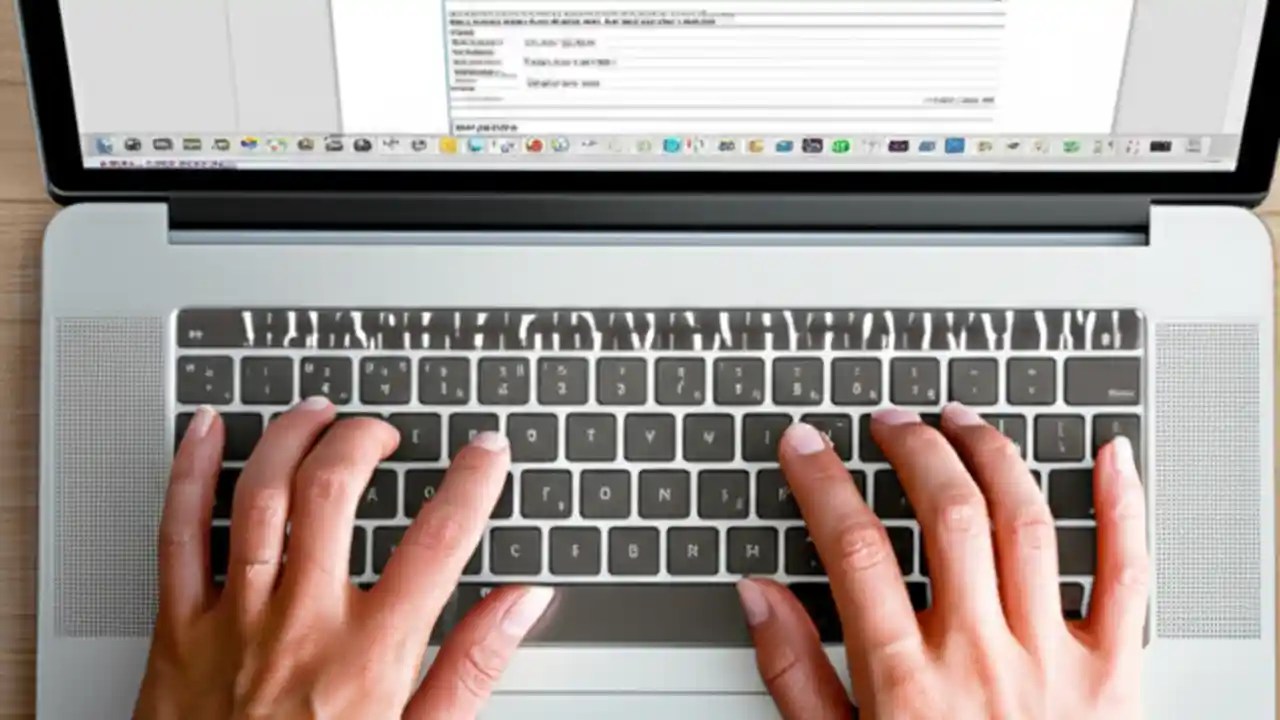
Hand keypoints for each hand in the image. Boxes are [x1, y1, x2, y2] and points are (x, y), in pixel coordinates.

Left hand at [136, 399, 548, 718]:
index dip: (473, 481)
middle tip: (384, 432)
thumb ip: (472, 666)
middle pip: (336, 490)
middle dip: (367, 438)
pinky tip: (208, 430)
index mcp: (370, 654)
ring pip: (260, 494)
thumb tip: (521, 603)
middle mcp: (302, 624)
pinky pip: (177, 532)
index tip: (486, 451)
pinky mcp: (178, 629)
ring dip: (292, 437)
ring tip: (318, 413)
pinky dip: (190, 471)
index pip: (438, 539)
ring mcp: (236, 619)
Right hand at [739, 404, 1146, 718]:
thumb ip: (795, 673)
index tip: (805, 446)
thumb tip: (759, 594)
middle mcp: (982, 658)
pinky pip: (1129, 573)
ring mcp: (1054, 660)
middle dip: (911, 449)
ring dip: (990, 454)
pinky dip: (1123, 506)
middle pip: (946, 515)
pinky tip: (1108, 454)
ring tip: (960, 420)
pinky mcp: (1118, 673)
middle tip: (888, 423)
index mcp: (908, 683)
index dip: (821, 481)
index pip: (854, 548)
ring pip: (1025, 523)